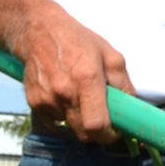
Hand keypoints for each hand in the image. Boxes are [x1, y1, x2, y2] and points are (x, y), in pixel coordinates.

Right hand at [16, 0, 134, 144]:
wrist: (38, 31)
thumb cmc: (78, 41)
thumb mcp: (110, 56)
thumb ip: (123, 84)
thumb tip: (130, 107)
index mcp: (87, 79)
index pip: (96, 125)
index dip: (109, 135)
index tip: (115, 131)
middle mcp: (64, 91)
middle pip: (84, 133)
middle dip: (97, 132)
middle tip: (103, 119)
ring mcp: (46, 98)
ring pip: (69, 127)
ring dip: (79, 121)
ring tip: (81, 98)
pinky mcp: (34, 101)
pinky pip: (54, 120)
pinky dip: (63, 115)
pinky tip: (65, 96)